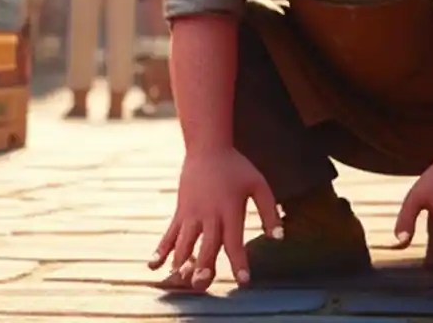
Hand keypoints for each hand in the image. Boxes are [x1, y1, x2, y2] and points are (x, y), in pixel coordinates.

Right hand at [150, 148, 281, 289]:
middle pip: (206, 245)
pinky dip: (162, 249)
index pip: (234, 241)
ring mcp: (191, 213)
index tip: (244, 281)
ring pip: (185, 242)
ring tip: (178, 279)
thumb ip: (269, 211)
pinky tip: (154, 264)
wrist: (206, 147)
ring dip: (181, 261)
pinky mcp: (180, 211)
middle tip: (202, 285)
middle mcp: (209, 214)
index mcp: (229, 210)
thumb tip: (278, 238)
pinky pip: (170, 233)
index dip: (239, 262)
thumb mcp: (259, 185)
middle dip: (204, 266)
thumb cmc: (236, 167)